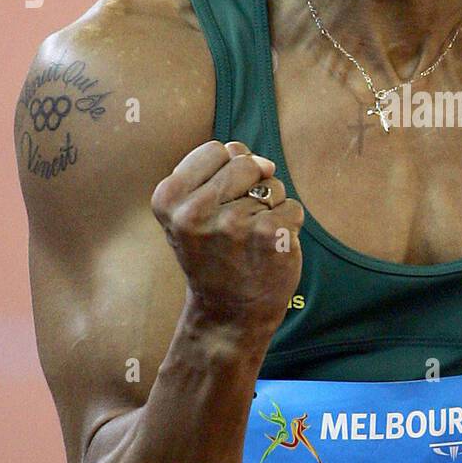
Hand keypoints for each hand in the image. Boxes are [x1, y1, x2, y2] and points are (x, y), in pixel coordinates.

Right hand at [151, 139, 303, 331]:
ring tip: (250, 240)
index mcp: (169, 199)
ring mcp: (234, 223)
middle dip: (251, 185)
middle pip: (246, 162)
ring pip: (272, 185)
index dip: (225, 172)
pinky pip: (292, 207)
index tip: (217, 203)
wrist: (228, 313)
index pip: (216, 150)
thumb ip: (217, 171)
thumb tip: (262, 161)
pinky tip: (269, 250)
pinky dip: (289, 226)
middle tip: (236, 225)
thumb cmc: (213, 254)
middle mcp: (196, 210)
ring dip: (270, 209)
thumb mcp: (192, 212)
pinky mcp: (270, 235)